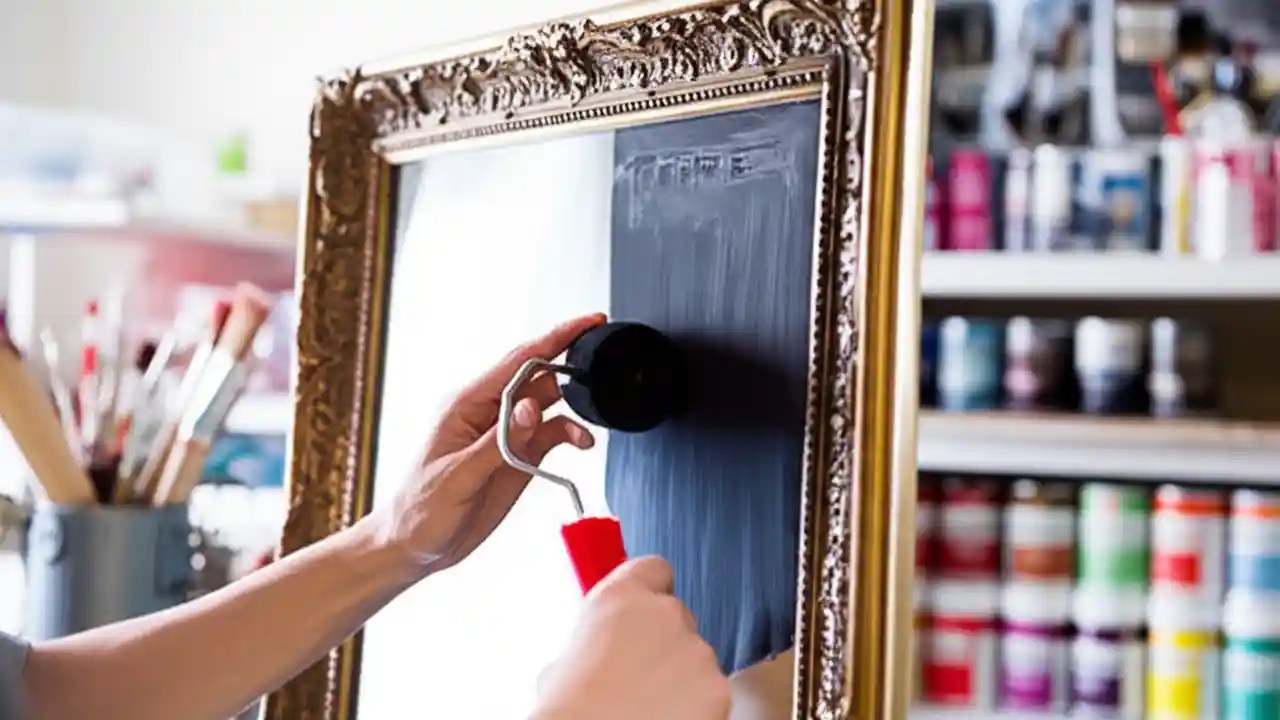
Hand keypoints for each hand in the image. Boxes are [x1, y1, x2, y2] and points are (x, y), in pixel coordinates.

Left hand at [367, 313, 605, 579]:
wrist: (414, 547)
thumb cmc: (419, 510)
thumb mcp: (456, 477)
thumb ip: (499, 442)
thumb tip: (532, 408)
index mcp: (467, 404)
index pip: (518, 361)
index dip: (555, 338)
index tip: (586, 323)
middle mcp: (489, 412)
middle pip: (538, 376)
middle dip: (571, 372)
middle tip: (598, 378)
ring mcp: (506, 433)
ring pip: (550, 404)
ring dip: (573, 412)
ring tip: (581, 436)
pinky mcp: (519, 455)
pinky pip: (551, 434)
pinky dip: (570, 435)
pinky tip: (579, 444)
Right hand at [533, 557, 730, 719]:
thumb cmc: (567, 709)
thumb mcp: (565, 660)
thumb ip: (598, 640)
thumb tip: (606, 653)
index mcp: (619, 598)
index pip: (654, 569)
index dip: (649, 593)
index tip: (641, 616)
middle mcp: (664, 613)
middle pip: (677, 617)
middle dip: (665, 643)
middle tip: (640, 677)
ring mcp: (696, 649)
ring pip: (696, 658)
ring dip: (682, 676)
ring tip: (651, 707)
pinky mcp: (719, 687)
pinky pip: (711, 690)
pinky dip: (698, 706)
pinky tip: (668, 719)